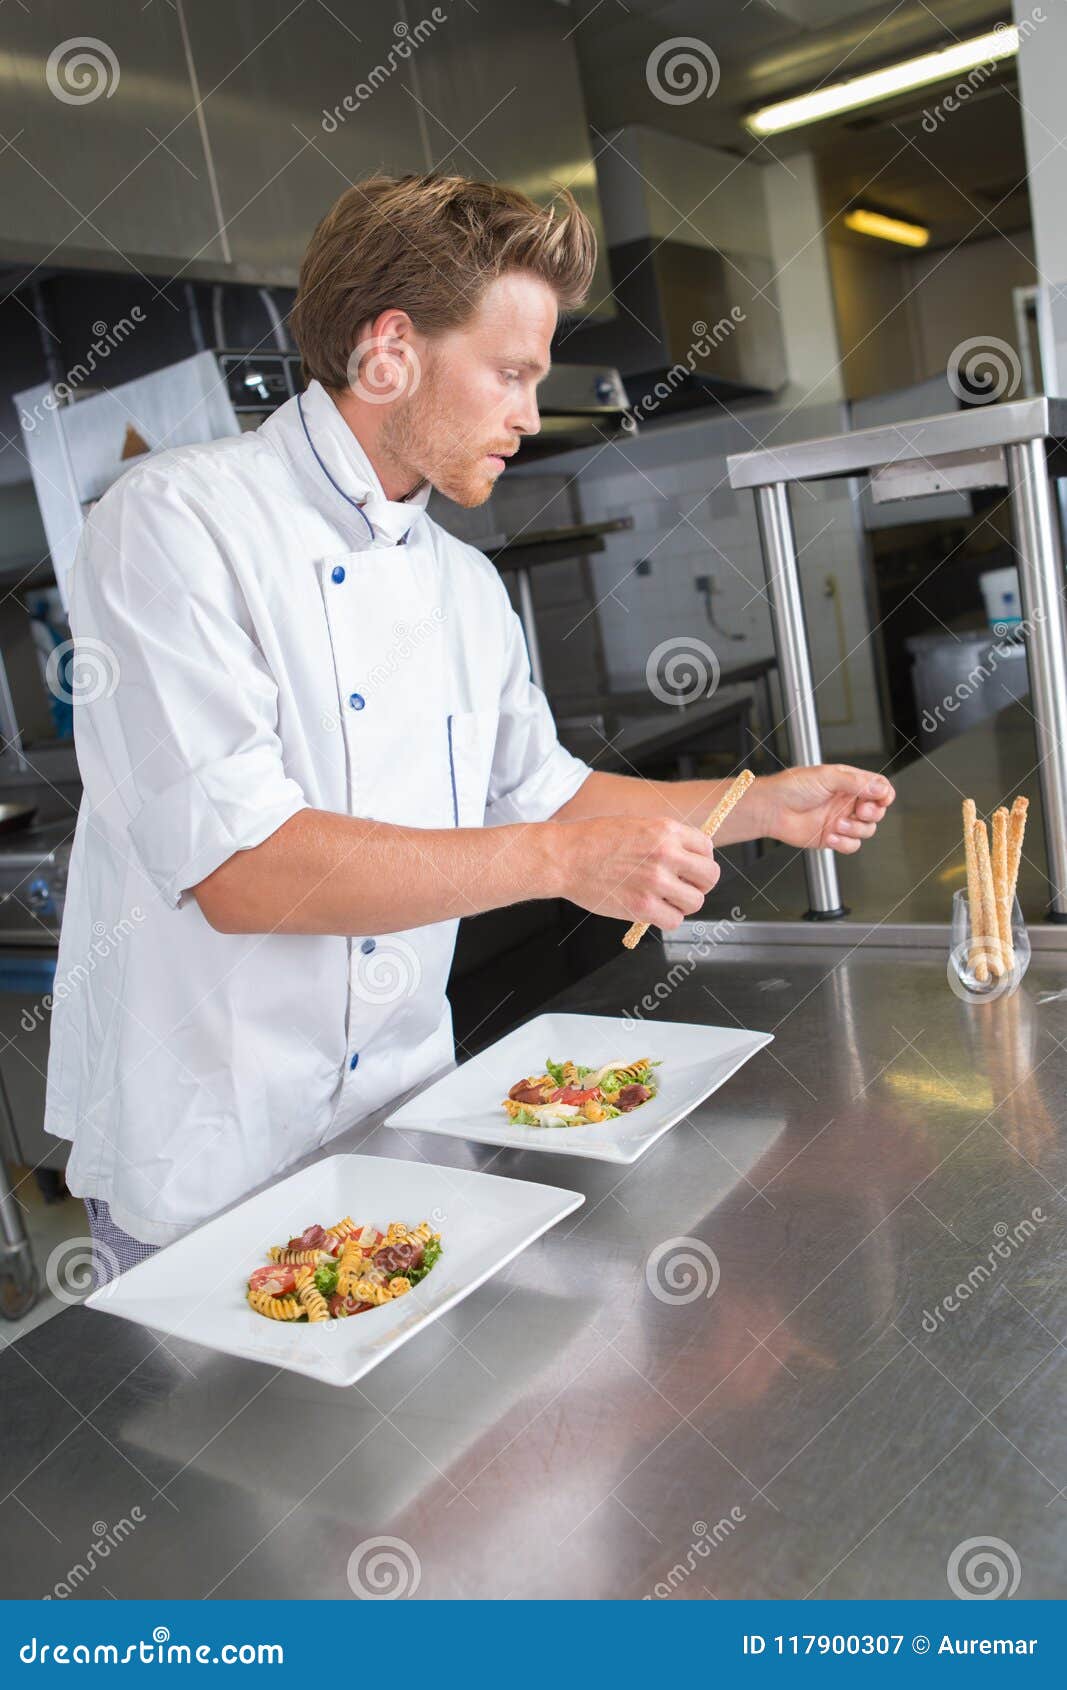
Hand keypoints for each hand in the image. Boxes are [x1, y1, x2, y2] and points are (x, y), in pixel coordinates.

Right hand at [548, 815, 719, 929]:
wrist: (564, 858)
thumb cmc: (594, 840)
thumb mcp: (637, 824)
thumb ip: (665, 838)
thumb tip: (689, 855)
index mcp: (665, 830)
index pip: (706, 849)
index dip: (699, 860)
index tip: (688, 867)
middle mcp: (665, 854)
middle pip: (709, 877)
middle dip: (699, 883)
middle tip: (683, 886)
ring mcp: (655, 882)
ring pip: (695, 902)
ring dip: (683, 903)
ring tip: (665, 900)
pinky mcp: (642, 907)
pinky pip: (674, 921)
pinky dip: (666, 919)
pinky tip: (653, 911)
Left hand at [755, 765, 894, 853]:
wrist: (771, 809)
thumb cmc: (792, 787)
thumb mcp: (827, 776)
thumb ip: (856, 782)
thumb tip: (880, 788)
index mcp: (848, 783)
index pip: (878, 788)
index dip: (884, 794)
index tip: (882, 799)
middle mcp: (846, 802)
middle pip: (877, 811)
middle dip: (872, 813)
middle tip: (860, 811)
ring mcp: (840, 820)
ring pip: (866, 830)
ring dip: (855, 829)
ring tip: (837, 824)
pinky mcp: (832, 838)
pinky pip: (851, 845)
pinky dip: (844, 843)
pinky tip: (830, 836)